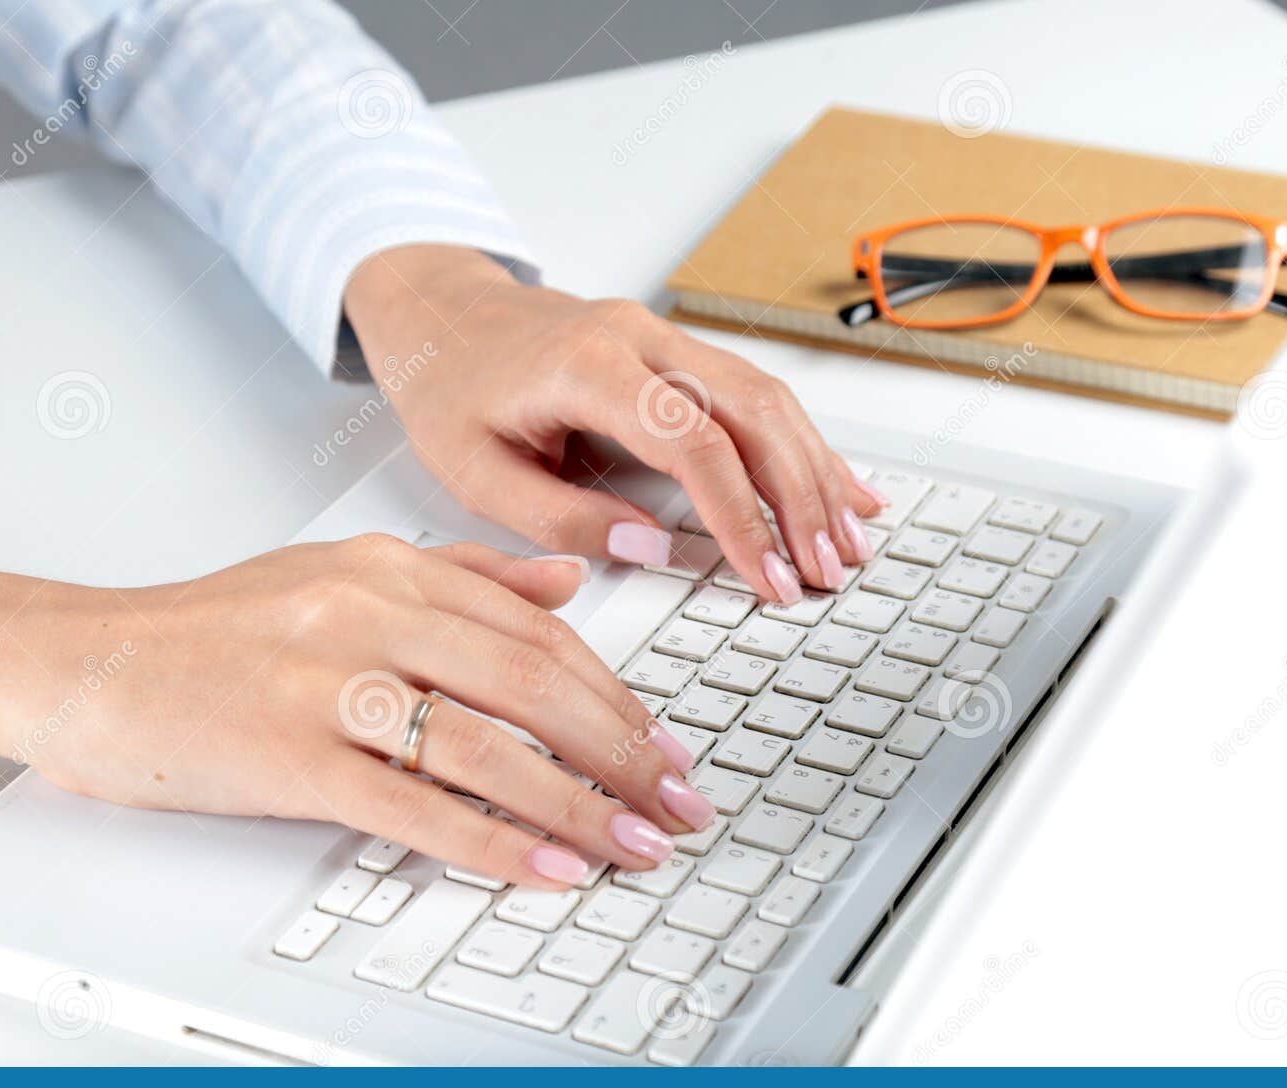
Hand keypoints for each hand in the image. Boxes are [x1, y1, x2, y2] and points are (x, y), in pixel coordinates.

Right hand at [0, 543, 712, 888]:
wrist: (81, 661)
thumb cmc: (210, 631)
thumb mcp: (338, 573)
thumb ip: (460, 573)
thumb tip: (568, 583)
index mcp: (388, 565)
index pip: (536, 628)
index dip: (616, 692)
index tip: (664, 745)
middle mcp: (367, 610)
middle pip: (532, 681)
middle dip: (624, 750)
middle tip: (679, 803)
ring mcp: (325, 679)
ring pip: (485, 743)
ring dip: (577, 804)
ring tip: (634, 845)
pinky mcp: (284, 752)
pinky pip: (409, 802)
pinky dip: (489, 840)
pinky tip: (543, 869)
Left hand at [344, 245, 889, 604]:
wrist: (439, 314)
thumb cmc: (450, 389)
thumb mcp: (474, 472)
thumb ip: (559, 517)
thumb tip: (653, 548)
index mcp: (586, 365)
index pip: (692, 440)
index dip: (740, 513)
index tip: (767, 575)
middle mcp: (636, 337)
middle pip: (751, 410)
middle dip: (800, 496)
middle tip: (826, 569)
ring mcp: (661, 335)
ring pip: (765, 396)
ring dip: (814, 470)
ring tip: (847, 540)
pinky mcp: (673, 348)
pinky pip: (752, 391)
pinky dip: (798, 442)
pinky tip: (835, 484)